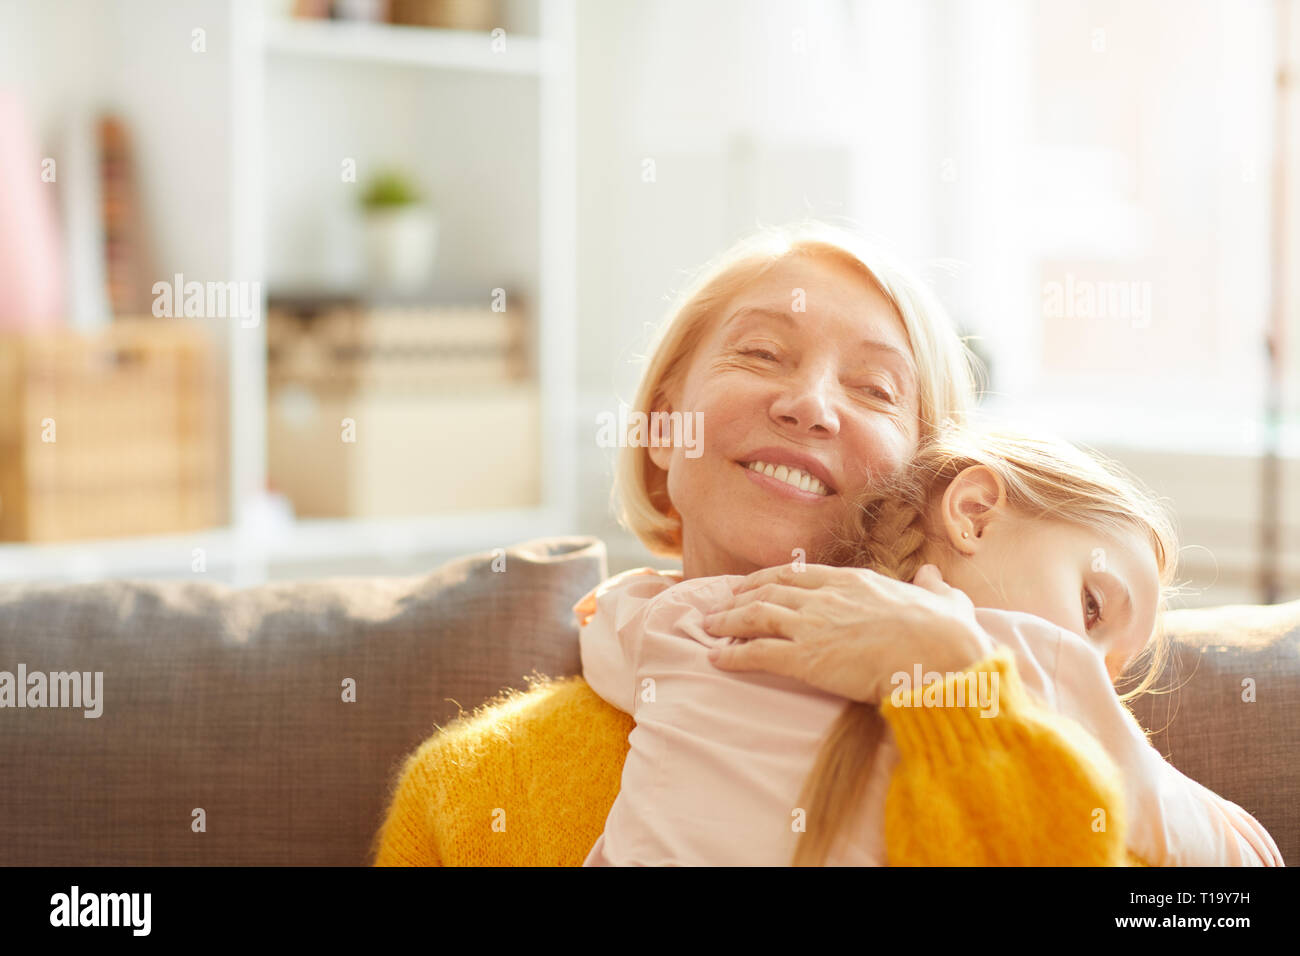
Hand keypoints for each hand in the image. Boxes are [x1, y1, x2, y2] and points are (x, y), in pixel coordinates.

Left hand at [702, 563, 994, 703]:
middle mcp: (826, 597)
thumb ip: (932, 586)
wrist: (942, 656)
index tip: (751, 585)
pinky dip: (733, 655)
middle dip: (739, 598)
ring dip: (727, 622)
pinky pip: (758, 654)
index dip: (768, 580)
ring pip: (755, 617)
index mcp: (853, 581)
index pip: (797, 574)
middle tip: (719, 606)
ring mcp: (814, 625)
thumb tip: (932, 575)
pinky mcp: (807, 658)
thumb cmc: (948, 633)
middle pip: (769, 591)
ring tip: (707, 628)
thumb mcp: (943, 599)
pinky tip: (716, 659)